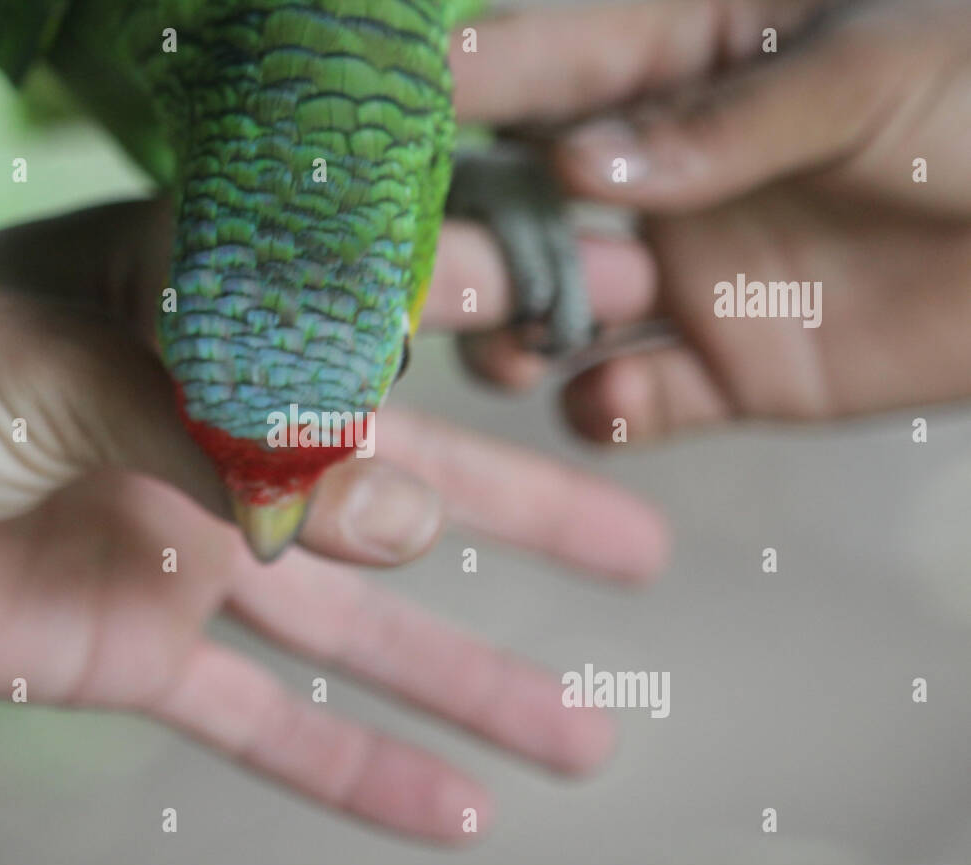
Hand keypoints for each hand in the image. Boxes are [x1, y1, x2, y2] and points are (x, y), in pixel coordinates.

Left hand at [0, 204, 667, 840]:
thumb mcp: (71, 353)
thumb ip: (233, 432)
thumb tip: (393, 507)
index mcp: (205, 328)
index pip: (372, 334)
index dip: (478, 348)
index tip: (582, 349)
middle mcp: (216, 438)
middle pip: (404, 485)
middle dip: (525, 521)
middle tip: (635, 545)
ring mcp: (188, 553)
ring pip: (361, 626)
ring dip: (472, 683)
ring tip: (581, 732)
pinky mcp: (144, 653)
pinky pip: (267, 724)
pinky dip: (353, 772)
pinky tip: (452, 811)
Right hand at [445, 0, 970, 438]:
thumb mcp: (871, 75)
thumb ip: (724, 125)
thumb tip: (576, 159)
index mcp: (689, 62)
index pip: (556, 65)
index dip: (470, 85)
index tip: (387, 114)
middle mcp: (663, 173)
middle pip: (524, 203)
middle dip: (464, 235)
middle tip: (416, 267)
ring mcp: (688, 275)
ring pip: (554, 309)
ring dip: (515, 331)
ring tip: (516, 347)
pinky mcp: (726, 368)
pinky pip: (637, 398)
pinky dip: (607, 408)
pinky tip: (612, 400)